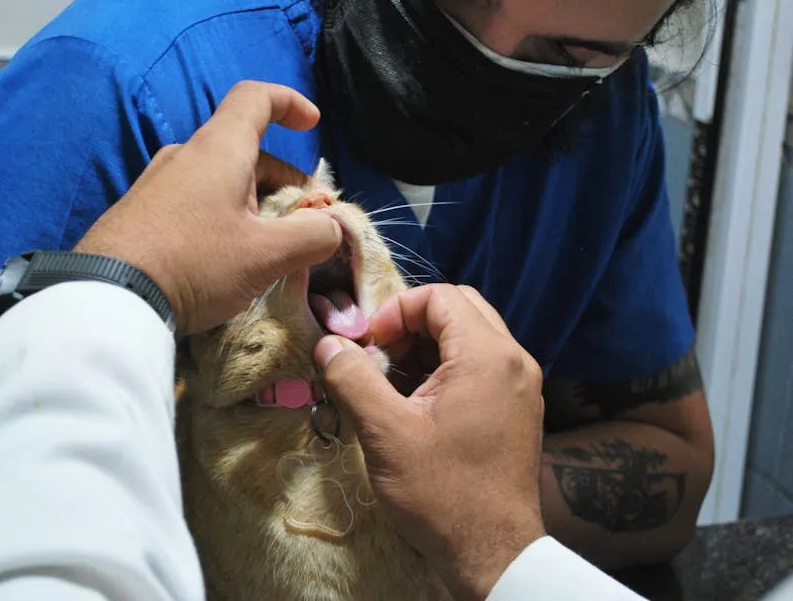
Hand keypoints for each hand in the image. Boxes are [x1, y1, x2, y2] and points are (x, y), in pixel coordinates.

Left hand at [74, 80, 342, 334]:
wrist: (108, 298)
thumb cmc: (195, 263)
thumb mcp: (266, 255)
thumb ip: (312, 236)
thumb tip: (333, 227)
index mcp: (219, 149)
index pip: (255, 98)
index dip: (289, 103)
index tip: (312, 125)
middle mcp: (186, 156)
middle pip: (245, 151)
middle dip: (283, 181)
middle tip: (304, 222)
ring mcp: (157, 184)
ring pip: (220, 180)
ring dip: (254, 204)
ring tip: (268, 248)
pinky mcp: (140, 213)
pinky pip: (194, 202)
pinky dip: (223, 218)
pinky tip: (225, 259)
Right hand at [314, 284, 545, 600]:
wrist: (493, 553)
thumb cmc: (441, 494)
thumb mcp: (386, 434)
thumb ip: (354, 379)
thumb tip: (328, 344)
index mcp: (488, 357)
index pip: (441, 297)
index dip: (396, 311)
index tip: (370, 346)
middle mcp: (514, 360)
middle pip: (460, 308)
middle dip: (413, 323)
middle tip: (381, 356)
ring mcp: (522, 385)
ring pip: (471, 335)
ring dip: (429, 345)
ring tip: (394, 380)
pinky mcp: (519, 407)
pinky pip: (483, 364)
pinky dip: (448, 367)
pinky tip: (419, 401)